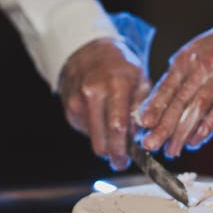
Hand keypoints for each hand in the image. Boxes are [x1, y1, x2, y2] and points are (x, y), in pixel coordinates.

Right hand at [59, 38, 150, 169]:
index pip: (117, 127)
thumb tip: (141, 135)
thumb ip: (143, 108)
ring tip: (114, 128)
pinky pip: (85, 131)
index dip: (121, 150)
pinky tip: (101, 117)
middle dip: (112, 154)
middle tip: (120, 159)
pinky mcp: (69, 108)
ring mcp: (77, 101)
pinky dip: (96, 131)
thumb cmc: (120, 68)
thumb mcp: (141, 80)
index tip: (125, 161)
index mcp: (115, 85)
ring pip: (93, 139)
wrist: (89, 51)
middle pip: (100, 140)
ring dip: (105, 140)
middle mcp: (92, 93)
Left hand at [138, 12, 212, 157]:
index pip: (165, 87)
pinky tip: (195, 140)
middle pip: (177, 101)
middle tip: (150, 144)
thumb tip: (159, 101)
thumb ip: (180, 76)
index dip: (152, 107)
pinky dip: (206, 128)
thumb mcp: (197, 54)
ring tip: (172, 150)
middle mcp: (200, 68)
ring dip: (182, 132)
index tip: (140, 125)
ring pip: (195, 108)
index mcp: (186, 59)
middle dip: (162, 126)